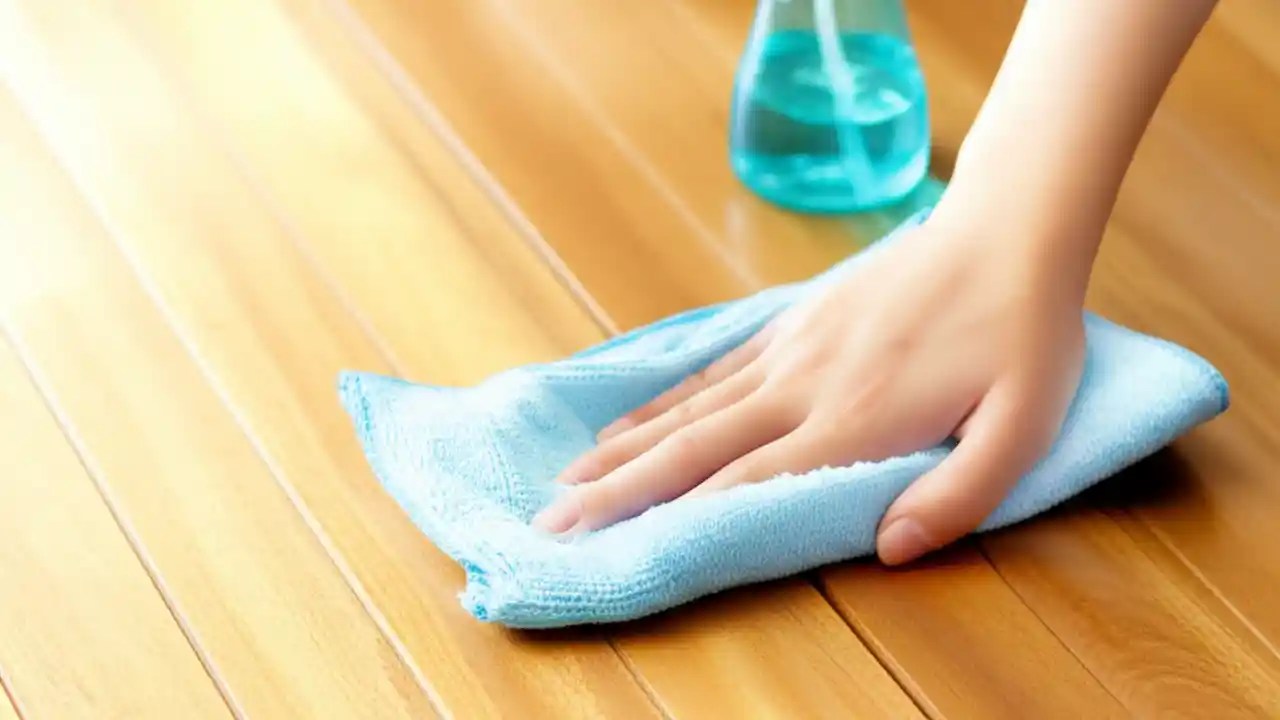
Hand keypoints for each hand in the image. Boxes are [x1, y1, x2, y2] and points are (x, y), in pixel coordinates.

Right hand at [532, 214, 1087, 563]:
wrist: (1005, 234)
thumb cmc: (1022, 339)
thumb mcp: (1020, 427)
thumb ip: (957, 496)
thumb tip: (889, 549)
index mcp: (852, 422)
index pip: (744, 482)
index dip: (671, 517)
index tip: (606, 542)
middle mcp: (801, 388)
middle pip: (692, 448)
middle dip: (618, 490)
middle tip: (553, 520)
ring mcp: (786, 351)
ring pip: (688, 410)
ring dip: (623, 449)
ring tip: (567, 479)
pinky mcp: (788, 325)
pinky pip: (710, 372)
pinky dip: (660, 403)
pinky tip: (628, 423)